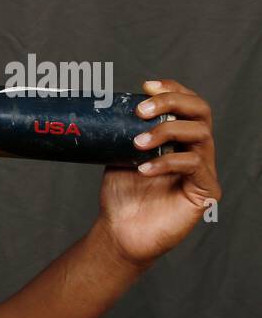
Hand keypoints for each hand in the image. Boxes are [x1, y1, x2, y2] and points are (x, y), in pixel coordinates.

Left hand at [94, 79, 221, 268]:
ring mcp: (203, 170)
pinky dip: (166, 162)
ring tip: (137, 144)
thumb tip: (111, 106)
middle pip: (200, 111)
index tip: (145, 85)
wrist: (120, 232)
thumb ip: (124, 133)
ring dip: (166, 132)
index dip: (171, 89)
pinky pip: (193, 166)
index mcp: (178, 138)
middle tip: (142, 110)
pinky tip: (143, 169)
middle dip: (172, 102)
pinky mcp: (206, 191)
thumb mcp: (119, 155)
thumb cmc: (122, 195)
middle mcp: (195, 149)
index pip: (186, 103)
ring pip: (200, 134)